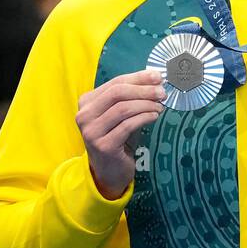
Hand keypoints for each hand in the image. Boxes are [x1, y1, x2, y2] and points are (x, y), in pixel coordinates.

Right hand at [76, 70, 165, 199]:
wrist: (109, 170)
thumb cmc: (118, 137)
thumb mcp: (122, 114)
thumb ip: (132, 97)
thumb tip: (155, 79)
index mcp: (87, 102)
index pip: (115, 83)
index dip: (138, 78)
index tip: (158, 77)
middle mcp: (84, 115)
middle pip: (117, 93)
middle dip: (143, 90)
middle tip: (162, 92)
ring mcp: (91, 131)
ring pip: (123, 108)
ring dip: (146, 104)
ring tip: (160, 107)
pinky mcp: (103, 145)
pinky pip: (128, 125)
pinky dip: (144, 117)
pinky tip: (154, 116)